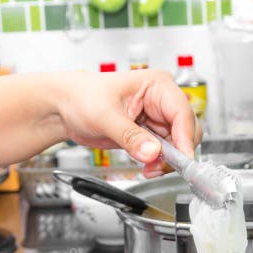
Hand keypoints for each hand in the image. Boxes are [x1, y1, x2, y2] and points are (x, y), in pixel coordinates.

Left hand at [60, 69, 201, 176]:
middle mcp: (162, 101)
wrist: (65, 108)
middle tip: (159, 166)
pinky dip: (159, 163)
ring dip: (167, 161)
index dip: (185, 138)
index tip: (183, 158)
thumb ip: (130, 137)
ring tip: (149, 168)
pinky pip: (166, 153)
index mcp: (157, 85)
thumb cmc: (81, 97)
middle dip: (177, 152)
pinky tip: (148, 166)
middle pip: (186, 131)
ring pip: (178, 145)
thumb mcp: (105, 116)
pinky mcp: (150, 134)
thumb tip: (152, 152)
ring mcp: (157, 119)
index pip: (182, 112)